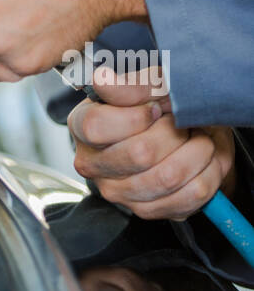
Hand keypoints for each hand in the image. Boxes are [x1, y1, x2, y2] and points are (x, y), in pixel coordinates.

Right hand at [69, 65, 235, 220]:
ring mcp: (118, 192)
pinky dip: (208, 173)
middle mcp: (92, 164)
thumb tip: (103, 80)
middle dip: (175, 132)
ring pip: (167, 177)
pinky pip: (189, 195)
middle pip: (139, 154)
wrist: (185, 130)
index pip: (98, 127)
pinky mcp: (147, 210)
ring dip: (197, 152)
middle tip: (184, 120)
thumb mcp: (148, 83)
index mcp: (82, 126)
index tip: (157, 107)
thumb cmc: (160, 102)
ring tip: (199, 137)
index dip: (136, 116)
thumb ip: (128, 84)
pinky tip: (204, 158)